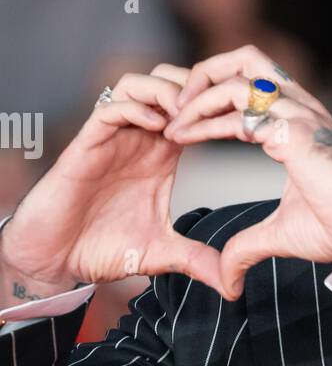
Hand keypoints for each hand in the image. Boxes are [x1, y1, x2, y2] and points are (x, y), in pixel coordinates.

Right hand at [0, 66, 222, 298]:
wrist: (56, 260)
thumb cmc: (101, 249)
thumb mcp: (160, 253)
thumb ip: (196, 260)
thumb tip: (232, 284)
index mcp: (161, 156)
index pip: (193, 109)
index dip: (217, 107)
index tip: (242, 124)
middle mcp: (138, 139)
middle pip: (169, 82)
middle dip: (196, 87)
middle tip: (216, 110)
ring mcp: (112, 139)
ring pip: (139, 84)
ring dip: (166, 91)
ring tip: (186, 115)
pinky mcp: (87, 144)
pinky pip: (111, 108)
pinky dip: (137, 108)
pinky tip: (158, 127)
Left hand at [165, 45, 331, 298]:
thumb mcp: (281, 234)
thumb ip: (248, 245)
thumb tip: (227, 277)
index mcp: (300, 122)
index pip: (250, 85)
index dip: (212, 99)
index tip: (182, 127)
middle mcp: (300, 108)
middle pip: (244, 59)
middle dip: (203, 76)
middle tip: (175, 108)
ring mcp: (300, 114)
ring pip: (236, 77)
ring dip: (196, 96)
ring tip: (172, 122)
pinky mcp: (296, 130)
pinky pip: (238, 111)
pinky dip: (203, 119)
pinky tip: (181, 135)